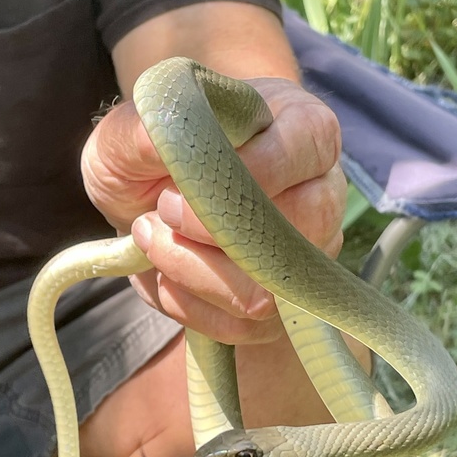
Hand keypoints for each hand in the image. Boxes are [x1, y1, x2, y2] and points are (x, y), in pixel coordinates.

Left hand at [81, 77, 346, 344]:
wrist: (151, 193)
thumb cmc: (154, 150)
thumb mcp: (133, 129)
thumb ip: (142, 129)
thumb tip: (158, 137)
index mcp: (305, 129)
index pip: (293, 158)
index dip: (226, 187)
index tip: (167, 198)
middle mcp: (323, 192)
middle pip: (290, 238)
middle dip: (206, 242)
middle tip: (150, 225)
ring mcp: (312, 254)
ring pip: (269, 291)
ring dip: (193, 277)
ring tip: (150, 246)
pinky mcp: (286, 303)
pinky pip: (247, 328)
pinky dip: (192, 309)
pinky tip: (164, 279)